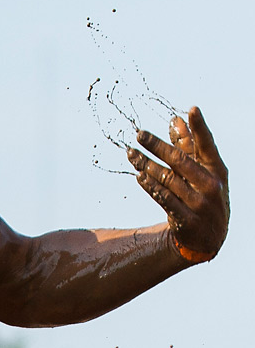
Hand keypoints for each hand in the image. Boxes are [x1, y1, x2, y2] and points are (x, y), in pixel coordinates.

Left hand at [126, 106, 228, 261]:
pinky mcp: (187, 220)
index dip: (200, 128)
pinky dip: (151, 186)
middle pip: (181, 161)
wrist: (208, 237)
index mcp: (217, 170)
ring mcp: (200, 204)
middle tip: (140, 134)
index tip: (192, 110)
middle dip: (158, 146)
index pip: (207, 146)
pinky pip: (165, 199)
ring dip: (147, 165)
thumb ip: (189, 147)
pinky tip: (139, 176)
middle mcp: (211, 185)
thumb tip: (176, 120)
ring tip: (131, 154)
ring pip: (168, 179)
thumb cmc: (204, 195)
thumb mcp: (203, 172)